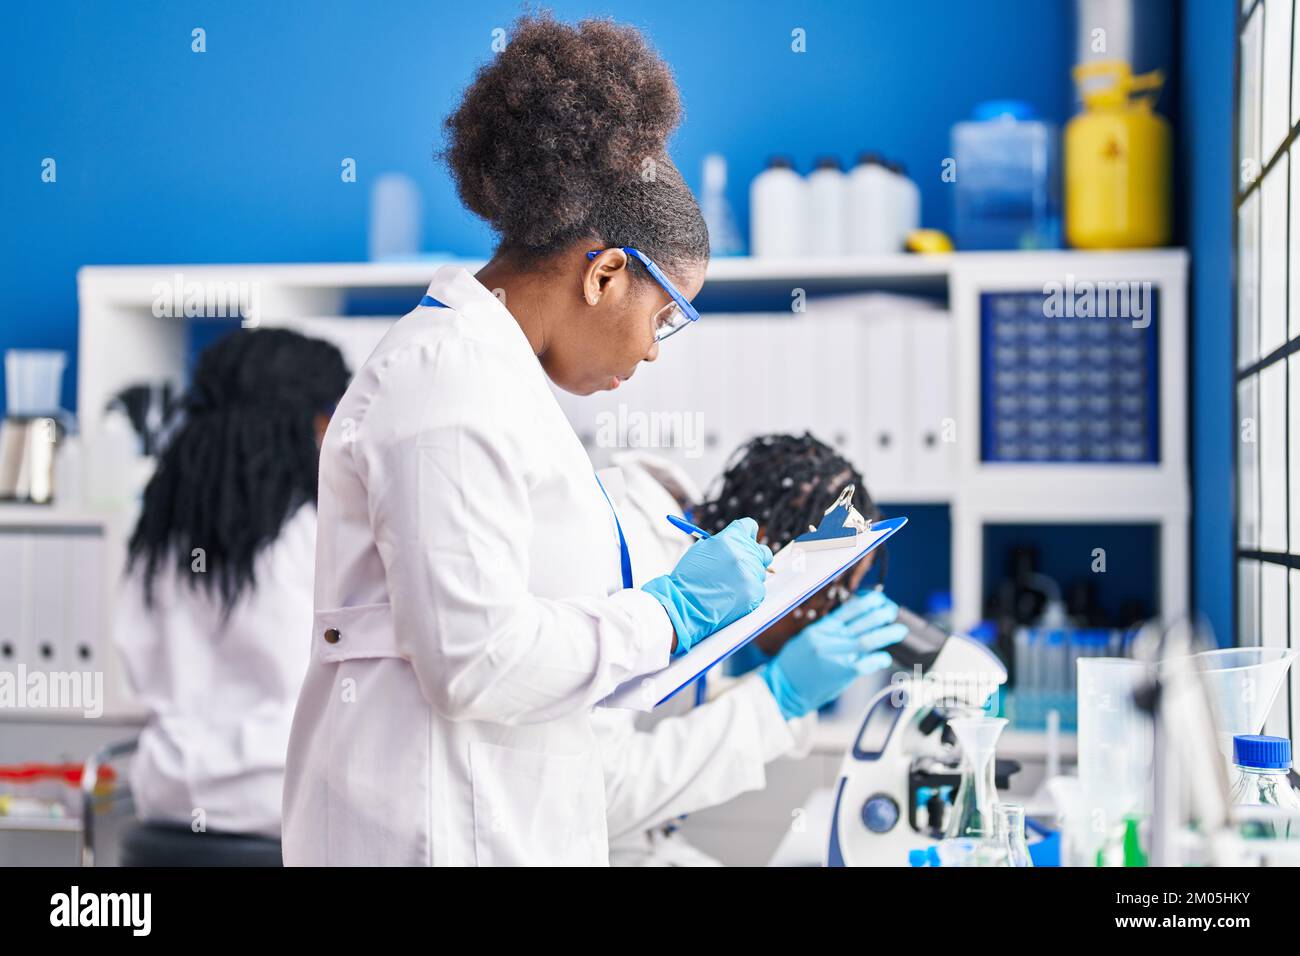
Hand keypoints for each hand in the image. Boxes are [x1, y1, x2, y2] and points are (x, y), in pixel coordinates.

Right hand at [641, 518, 772, 656]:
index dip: (748, 534)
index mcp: (730, 538)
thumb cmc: (689, 578)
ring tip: (727, 585)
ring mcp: (750, 573)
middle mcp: (743, 553)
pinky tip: (731, 595)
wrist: (685, 605)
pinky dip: (748, 592)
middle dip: (751, 557)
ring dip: (748, 576)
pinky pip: (759, 588)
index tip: (746, 540)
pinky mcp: (754, 591)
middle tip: (738, 567)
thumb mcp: (702, 549)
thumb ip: (724, 543)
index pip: (749, 527)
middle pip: (761, 550)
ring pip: (760, 571)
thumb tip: (741, 541)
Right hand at [760, 589, 906, 718]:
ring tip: (900, 630)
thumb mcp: (808, 639)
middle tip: (893, 611)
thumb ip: (829, 632)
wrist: (783, 687)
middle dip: (882, 615)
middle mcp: (829, 639)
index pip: (849, 610)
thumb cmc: (795, 665)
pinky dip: (879, 659)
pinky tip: (885, 657)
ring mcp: (836, 655)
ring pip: (868, 640)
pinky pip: (867, 663)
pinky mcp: (842, 672)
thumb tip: (854, 625)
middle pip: (862, 622)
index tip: (881, 600)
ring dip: (887, 633)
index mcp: (821, 628)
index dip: (868, 603)